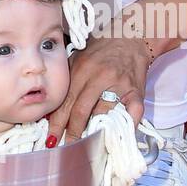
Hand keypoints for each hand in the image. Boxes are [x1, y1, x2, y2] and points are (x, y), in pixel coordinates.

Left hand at [45, 29, 150, 144]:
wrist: (130, 37)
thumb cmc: (100, 50)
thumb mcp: (78, 58)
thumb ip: (68, 81)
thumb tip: (52, 108)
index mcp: (82, 70)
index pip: (65, 102)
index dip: (56, 123)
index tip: (50, 139)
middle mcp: (99, 77)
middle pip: (81, 111)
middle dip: (71, 133)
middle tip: (66, 148)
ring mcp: (119, 85)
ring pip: (103, 114)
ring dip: (94, 133)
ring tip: (86, 147)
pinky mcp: (136, 91)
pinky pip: (132, 113)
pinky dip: (127, 128)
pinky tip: (117, 138)